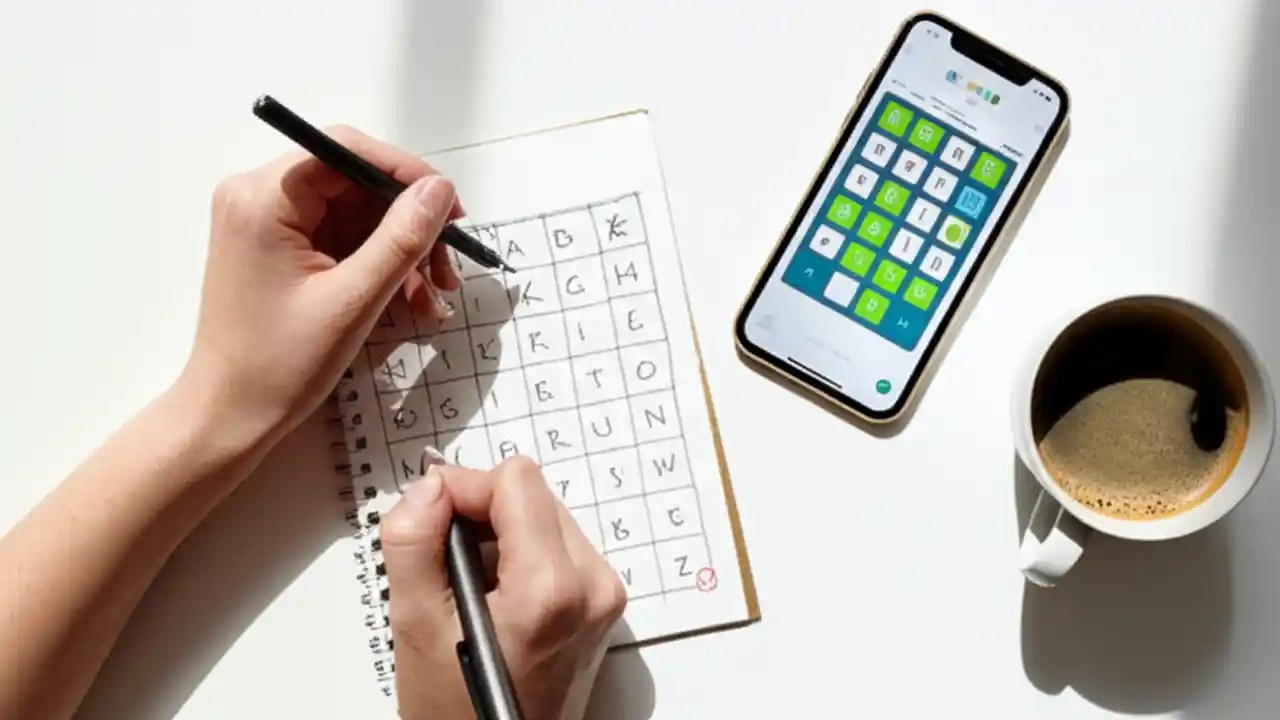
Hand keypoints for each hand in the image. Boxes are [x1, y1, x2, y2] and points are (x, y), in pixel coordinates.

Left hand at [178, 126, 462, 446]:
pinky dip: (378, 264)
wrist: (231, 414)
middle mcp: (257, 197)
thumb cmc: (278, 365)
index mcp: (262, 199)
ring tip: (432, 295)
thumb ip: (401, 239)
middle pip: (354, 183)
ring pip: (355, 213)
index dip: (405, 173)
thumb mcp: (353, 299)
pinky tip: (408, 299)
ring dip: (400, 250)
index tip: (449, 208)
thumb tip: (440, 189)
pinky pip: (342, 238)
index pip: (345, 151)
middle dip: (408, 223)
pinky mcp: (279, 247)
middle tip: (448, 264)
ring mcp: (267, 222)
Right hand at [381, 456, 626, 719]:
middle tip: (445, 561)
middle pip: (534, 493)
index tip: (430, 520)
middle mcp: (593, 583)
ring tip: (469, 588)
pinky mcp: (602, 603)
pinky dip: (521, 554)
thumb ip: (414, 544)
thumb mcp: (416, 624)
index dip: (464, 489)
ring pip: (546, 515)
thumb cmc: (457, 710)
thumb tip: (428, 486)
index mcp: (552, 587)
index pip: (515, 480)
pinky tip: (493, 597)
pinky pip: (559, 545)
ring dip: (501, 534)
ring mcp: (603, 595)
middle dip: (483, 513)